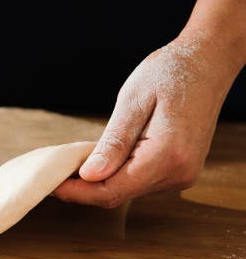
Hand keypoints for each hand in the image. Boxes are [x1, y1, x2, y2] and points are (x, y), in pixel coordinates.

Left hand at [53, 32, 242, 207]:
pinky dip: (117, 174)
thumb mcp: (133, 101)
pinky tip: (102, 158)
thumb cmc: (170, 73)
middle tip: (57, 171)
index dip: (78, 192)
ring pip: (129, 191)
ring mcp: (182, 174)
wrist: (207, 63)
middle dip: (84, 188)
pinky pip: (141, 181)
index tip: (52, 183)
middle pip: (119, 194)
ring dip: (100, 181)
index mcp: (168, 155)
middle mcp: (179, 172)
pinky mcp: (180, 169)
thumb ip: (113, 142)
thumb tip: (90, 175)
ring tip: (76, 161)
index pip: (113, 190)